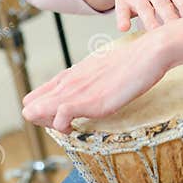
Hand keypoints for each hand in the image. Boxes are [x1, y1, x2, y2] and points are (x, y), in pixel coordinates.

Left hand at [22, 26, 173, 132]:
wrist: (150, 53)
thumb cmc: (133, 62)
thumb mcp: (104, 70)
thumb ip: (92, 81)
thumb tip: (91, 93)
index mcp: (72, 74)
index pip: (37, 95)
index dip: (43, 110)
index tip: (59, 117)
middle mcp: (70, 81)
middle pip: (33, 106)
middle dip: (42, 120)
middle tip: (64, 124)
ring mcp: (79, 91)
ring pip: (39, 111)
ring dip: (49, 124)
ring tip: (70, 126)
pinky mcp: (91, 101)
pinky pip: (61, 117)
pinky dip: (63, 127)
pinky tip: (76, 128)